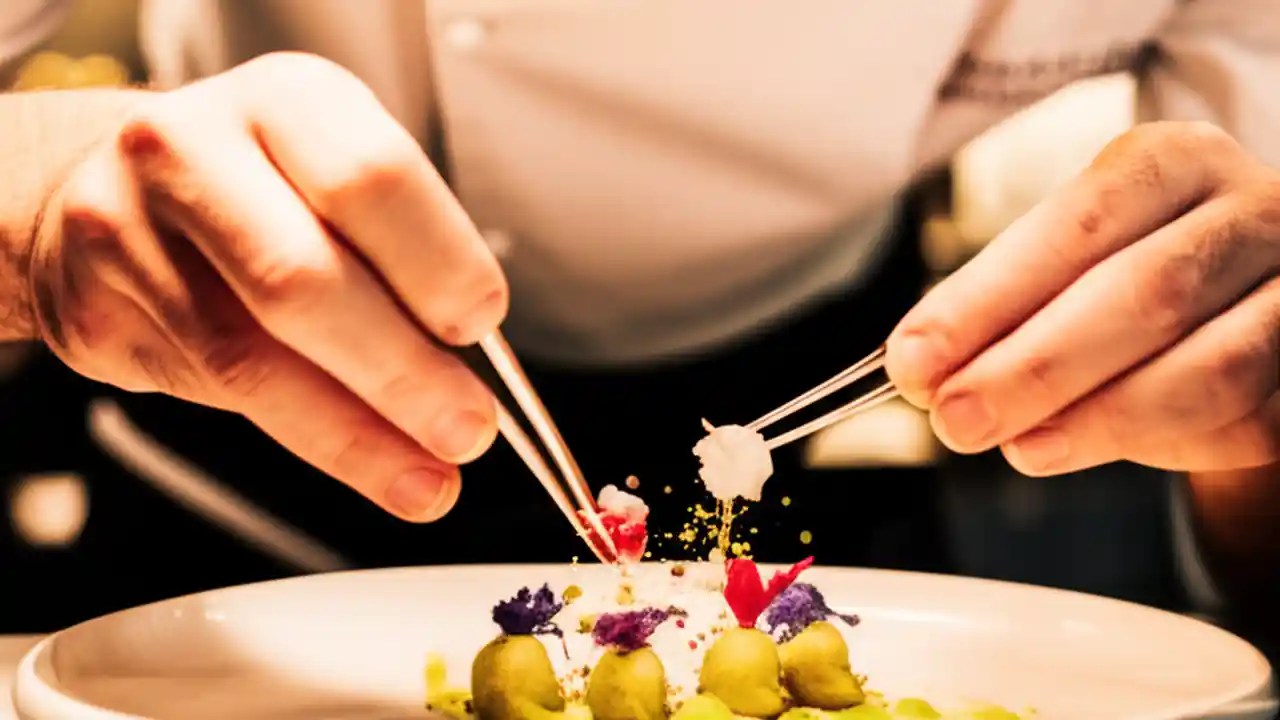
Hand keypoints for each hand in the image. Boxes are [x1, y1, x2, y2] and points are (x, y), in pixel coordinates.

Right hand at [28, 53, 507, 520]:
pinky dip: (311, 440)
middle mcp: (190, 148)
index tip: (481, 325)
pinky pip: (216, 393)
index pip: (372, 177)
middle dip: (403, 372)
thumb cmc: (254, 188)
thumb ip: (395, 254)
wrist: (95, 187)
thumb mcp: (331, 176)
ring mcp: (125, 228)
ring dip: (360, 433)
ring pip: (253, 358)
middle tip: (468, 428)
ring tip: (429, 477)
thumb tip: (471, 366)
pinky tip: (371, 464)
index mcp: (284, 100)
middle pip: (304, 278)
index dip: (438, 263)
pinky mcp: (92, 311)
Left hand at [886, 121, 1279, 475]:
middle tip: (955, 419)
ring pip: (1210, 369)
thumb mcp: (1073, 260)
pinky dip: (1162, 448)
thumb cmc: (1134, 270)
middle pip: (1146, 294)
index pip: (1076, 227)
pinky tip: (1084, 451)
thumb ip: (1008, 307)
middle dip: (1034, 368)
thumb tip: (924, 370)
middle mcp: (1253, 212)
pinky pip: (1249, 422)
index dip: (987, 300)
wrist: (1252, 298)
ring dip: (1099, 420)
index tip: (913, 360)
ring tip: (1017, 448)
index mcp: (1174, 162)